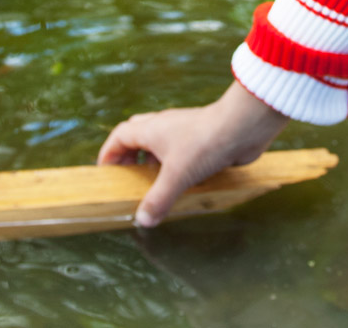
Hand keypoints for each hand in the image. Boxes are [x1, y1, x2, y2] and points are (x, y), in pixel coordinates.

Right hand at [97, 80, 288, 226]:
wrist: (242, 126)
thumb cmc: (205, 143)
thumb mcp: (176, 175)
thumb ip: (158, 199)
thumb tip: (142, 220)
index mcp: (151, 129)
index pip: (119, 136)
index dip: (109, 153)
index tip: (105, 173)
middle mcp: (164, 127)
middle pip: (137, 136)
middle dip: (129, 157)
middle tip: (128, 179)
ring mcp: (183, 131)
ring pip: (160, 144)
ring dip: (153, 162)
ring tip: (152, 185)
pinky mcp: (201, 139)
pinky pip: (180, 151)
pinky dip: (174, 166)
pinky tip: (181, 183)